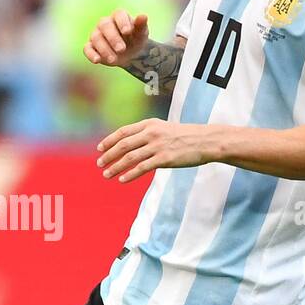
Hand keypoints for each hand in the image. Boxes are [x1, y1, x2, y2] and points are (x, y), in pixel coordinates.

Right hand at [84, 10, 148, 66]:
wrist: (132, 53)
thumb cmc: (136, 39)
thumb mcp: (141, 34)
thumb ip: (141, 25)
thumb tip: (143, 16)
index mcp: (119, 17)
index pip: (119, 15)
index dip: (122, 22)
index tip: (128, 32)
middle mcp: (105, 23)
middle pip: (105, 25)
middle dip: (113, 38)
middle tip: (122, 49)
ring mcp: (97, 34)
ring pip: (96, 38)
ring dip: (104, 49)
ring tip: (114, 60)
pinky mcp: (92, 46)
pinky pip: (87, 48)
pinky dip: (91, 54)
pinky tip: (97, 61)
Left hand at [97, 120, 215, 182]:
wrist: (205, 141)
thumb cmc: (187, 136)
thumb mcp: (165, 128)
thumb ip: (149, 133)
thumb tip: (135, 144)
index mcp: (149, 124)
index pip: (123, 132)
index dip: (109, 140)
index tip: (100, 149)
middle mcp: (151, 134)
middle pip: (123, 145)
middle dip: (108, 155)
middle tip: (99, 164)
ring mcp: (157, 146)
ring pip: (129, 158)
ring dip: (115, 167)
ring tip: (106, 175)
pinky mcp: (164, 159)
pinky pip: (142, 168)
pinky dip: (130, 174)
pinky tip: (122, 180)